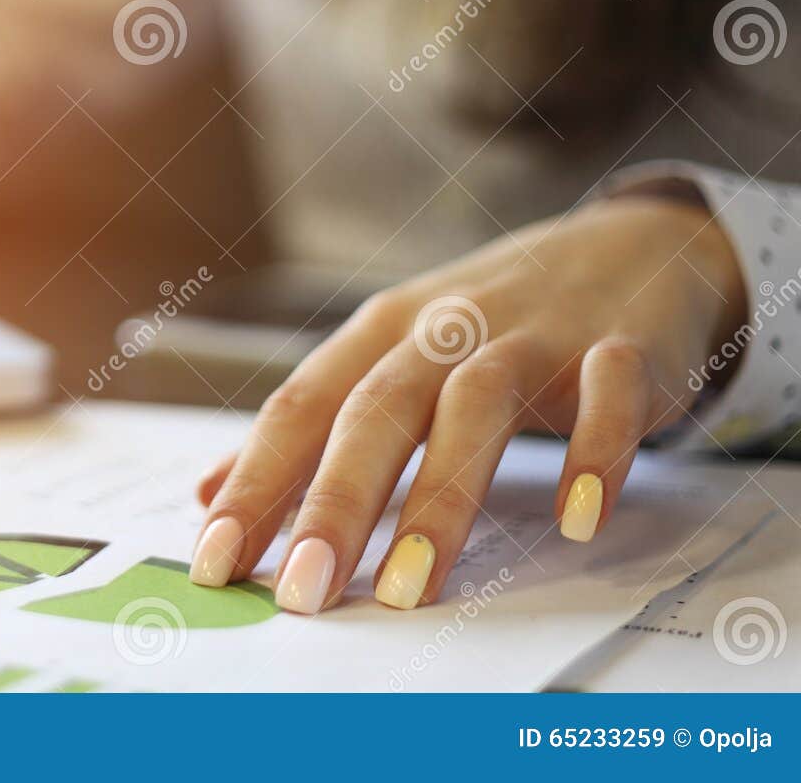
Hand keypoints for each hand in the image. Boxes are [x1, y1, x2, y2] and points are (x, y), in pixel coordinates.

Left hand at [188, 196, 745, 612]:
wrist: (628, 246)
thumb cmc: (487, 323)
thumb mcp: (388, 358)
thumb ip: (306, 428)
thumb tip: (208, 492)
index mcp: (378, 336)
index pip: (299, 408)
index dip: (254, 482)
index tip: (214, 561)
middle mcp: (443, 329)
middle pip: (376, 412)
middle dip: (334, 505)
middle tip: (301, 591)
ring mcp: (533, 335)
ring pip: (475, 409)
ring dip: (441, 500)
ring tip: (409, 590)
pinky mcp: (619, 349)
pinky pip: (607, 399)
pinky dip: (594, 453)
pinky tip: (578, 519)